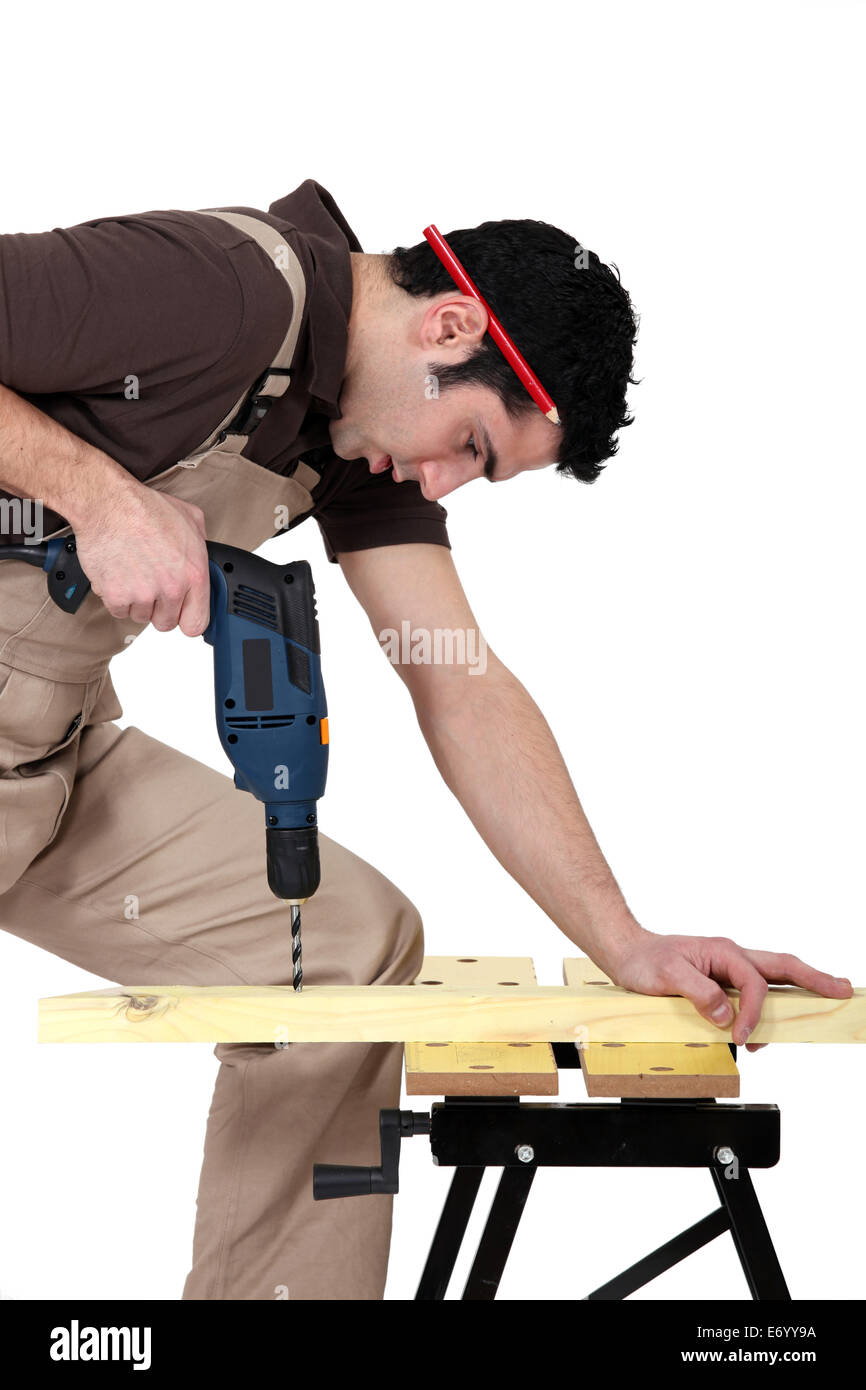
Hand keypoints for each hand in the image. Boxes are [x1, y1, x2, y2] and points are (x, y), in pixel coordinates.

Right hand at [73, 480, 210, 634]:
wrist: (109, 504)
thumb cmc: (145, 508)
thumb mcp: (191, 520)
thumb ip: (202, 545)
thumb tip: (203, 559)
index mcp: (194, 574)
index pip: (197, 624)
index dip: (188, 620)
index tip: (182, 614)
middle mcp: (171, 588)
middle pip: (166, 623)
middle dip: (160, 608)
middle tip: (152, 585)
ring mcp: (142, 595)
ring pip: (141, 616)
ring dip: (137, 601)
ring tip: (134, 573)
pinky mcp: (116, 596)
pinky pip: (118, 611)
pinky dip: (117, 597)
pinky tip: (119, 574)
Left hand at [606, 932, 852, 1049]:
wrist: (627, 954)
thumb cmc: (644, 961)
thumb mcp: (667, 976)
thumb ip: (699, 993)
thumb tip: (726, 1015)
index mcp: (723, 952)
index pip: (755, 983)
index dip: (755, 1013)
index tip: (744, 1037)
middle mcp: (731, 957)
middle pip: (783, 966)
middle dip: (814, 978)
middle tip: (842, 989)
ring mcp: (728, 968)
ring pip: (773, 978)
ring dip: (794, 993)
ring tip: (817, 1005)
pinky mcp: (722, 981)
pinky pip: (755, 990)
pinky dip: (768, 1006)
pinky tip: (768, 1023)